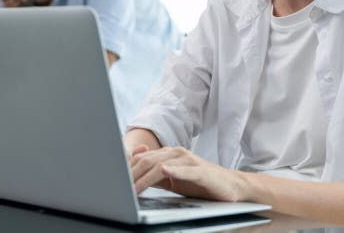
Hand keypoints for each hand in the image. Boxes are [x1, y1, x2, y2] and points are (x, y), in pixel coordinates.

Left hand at [129, 146, 248, 202]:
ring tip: (132, 188)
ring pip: (161, 166)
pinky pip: (185, 170)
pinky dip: (174, 171)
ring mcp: (189, 160)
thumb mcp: (173, 181)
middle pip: (147, 161)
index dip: (126, 170)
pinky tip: (165, 172)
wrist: (231, 186)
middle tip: (118, 189)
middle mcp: (176, 153)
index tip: (112, 181)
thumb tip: (131, 181)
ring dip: (145, 177)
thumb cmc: (200, 184)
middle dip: (131, 176)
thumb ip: (155, 178)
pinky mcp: (201, 171)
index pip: (141, 159)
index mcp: (167, 155)